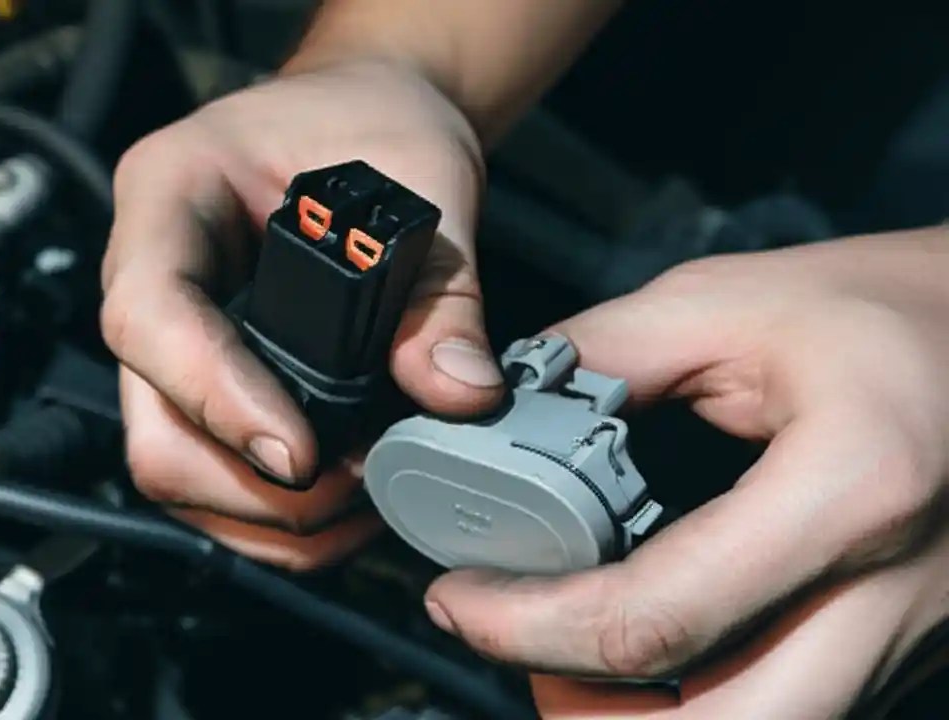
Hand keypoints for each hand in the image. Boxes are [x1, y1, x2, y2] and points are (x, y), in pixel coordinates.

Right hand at [100, 59, 504, 569]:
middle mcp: (147, 272)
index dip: (215, 396)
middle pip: (153, 421)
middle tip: (355, 487)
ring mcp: (167, 337)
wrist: (358, 121)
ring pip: (174, 465)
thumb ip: (441, 291)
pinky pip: (209, 471)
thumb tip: (459, 395)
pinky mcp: (200, 380)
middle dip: (250, 483)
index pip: (151, 314)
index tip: (300, 454)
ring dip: (263, 513)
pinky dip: (271, 512)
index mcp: (170, 191)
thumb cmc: (369, 124)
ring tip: (361, 501)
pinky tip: (342, 502)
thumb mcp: (421, 179)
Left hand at [422, 229, 948, 716]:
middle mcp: (891, 596)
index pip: (658, 619)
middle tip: (517, 652)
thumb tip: (500, 409)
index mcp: (849, 494)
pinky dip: (702, 702)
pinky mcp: (903, 647)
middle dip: (588, 718)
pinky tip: (650, 647)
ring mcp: (909, 638)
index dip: (528, 626)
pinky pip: (792, 708)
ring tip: (570, 654)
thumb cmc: (894, 306)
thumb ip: (603, 355)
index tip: (458, 599)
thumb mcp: (735, 300)